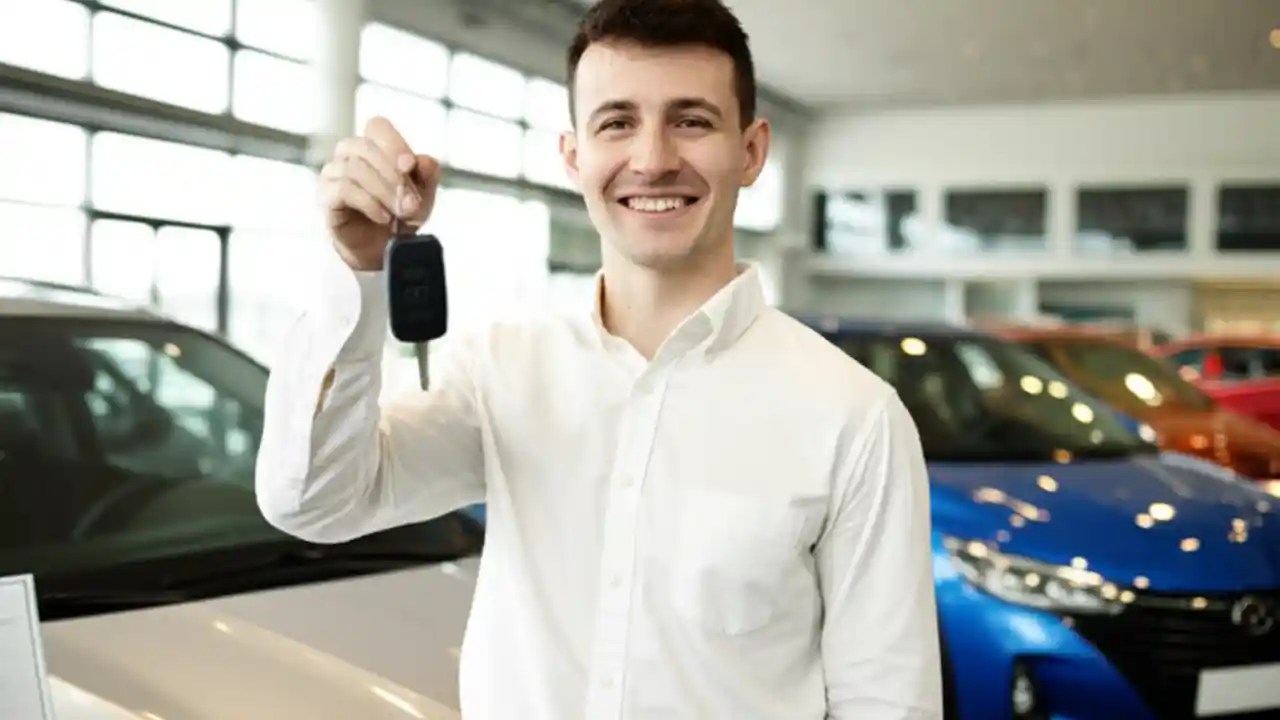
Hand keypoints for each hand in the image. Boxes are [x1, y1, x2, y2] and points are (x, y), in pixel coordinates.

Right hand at [319, 116, 441, 270]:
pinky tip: (383, 217)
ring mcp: (333, 173)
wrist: (382, 248)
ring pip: (355, 168)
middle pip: (366, 147)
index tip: (410, 166)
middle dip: (393, 174)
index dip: (394, 143)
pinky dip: (369, 204)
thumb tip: (422, 159)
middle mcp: (348, 154)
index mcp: (372, 145)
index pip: (377, 126)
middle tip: (411, 201)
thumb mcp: (423, 194)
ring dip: (384, 192)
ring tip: (400, 212)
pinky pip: (344, 190)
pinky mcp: (326, 196)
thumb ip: (427, 173)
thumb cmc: (399, 214)